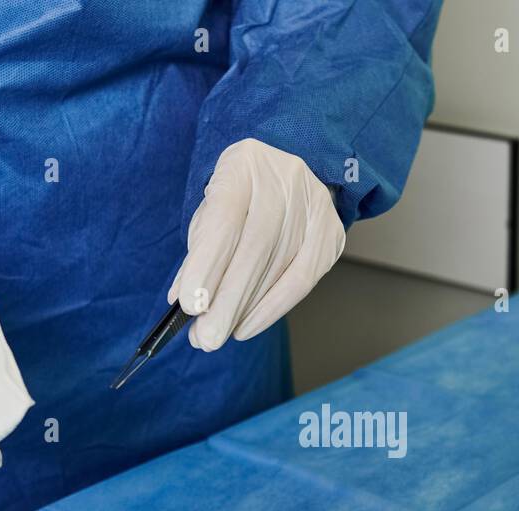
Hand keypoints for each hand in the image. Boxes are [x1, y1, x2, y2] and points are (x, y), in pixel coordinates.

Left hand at [169, 138, 345, 350]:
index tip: (190, 306)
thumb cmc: (240, 199)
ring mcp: (314, 205)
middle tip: (205, 338)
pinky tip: (248, 326)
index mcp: (244, 165)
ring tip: (219, 334)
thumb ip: (199, 252)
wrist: (283, 174)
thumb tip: (187, 301)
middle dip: (227, 300)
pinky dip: (273, 308)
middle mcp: (284, 179)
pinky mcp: (331, 231)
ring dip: (246, 310)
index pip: (225, 218)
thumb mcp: (211, 211)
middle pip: (255, 248)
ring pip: (279, 268)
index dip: (207, 264)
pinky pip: (303, 279)